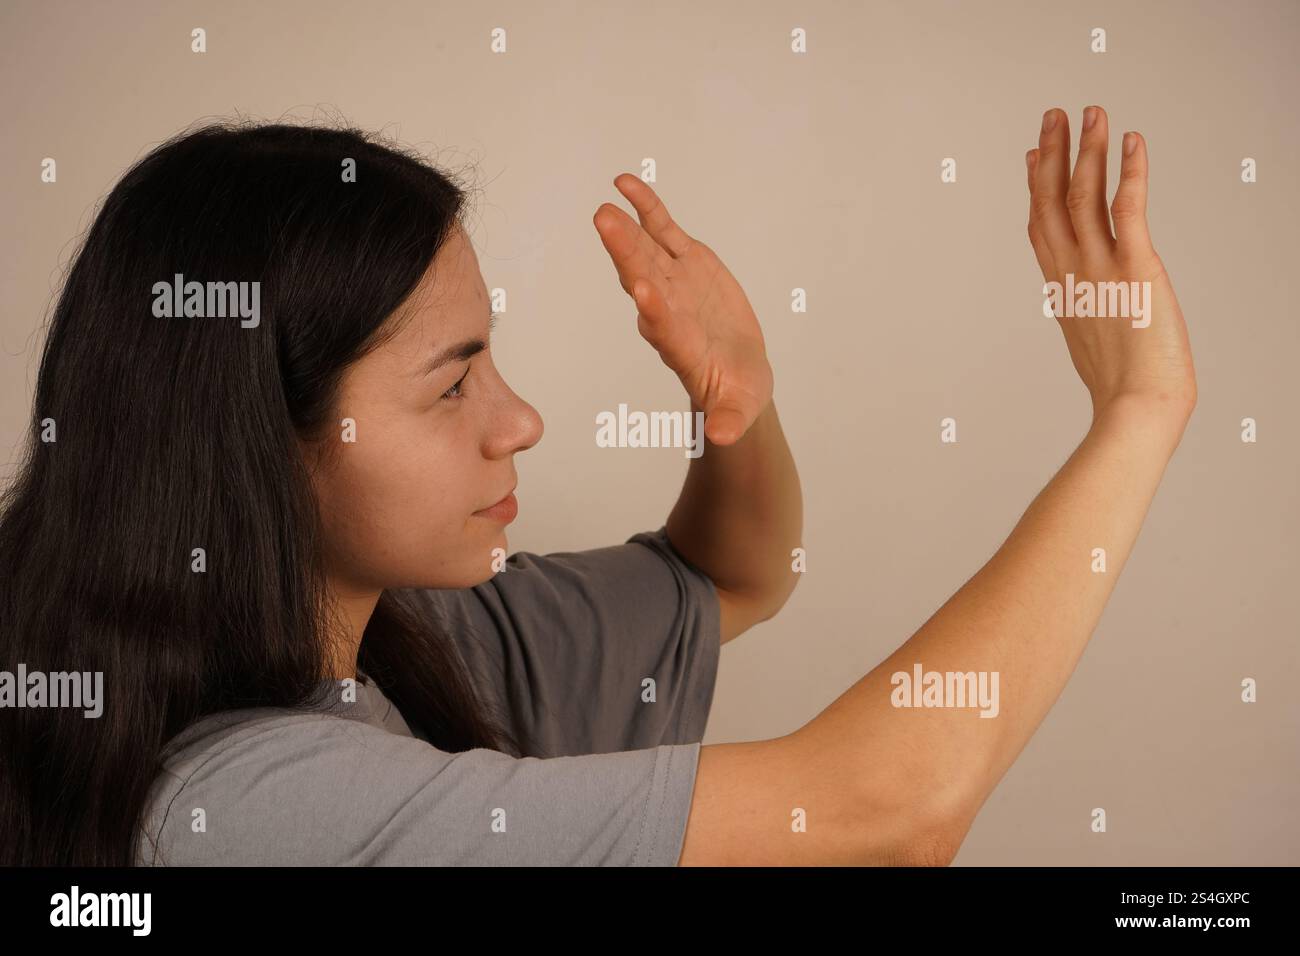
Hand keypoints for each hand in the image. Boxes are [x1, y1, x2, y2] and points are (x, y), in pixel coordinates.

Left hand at [593, 175, 772, 445]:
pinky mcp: (687, 263)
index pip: (663, 327)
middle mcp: (668, 311)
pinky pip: (662, 231)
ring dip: (627, 227)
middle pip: (644, 279)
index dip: (654, 310)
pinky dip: (645, 208)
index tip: (642, 291)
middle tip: (604, 223)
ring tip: (608, 202)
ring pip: (647, 250)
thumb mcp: (738, 412)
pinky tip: (625, 184)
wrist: (735, 374)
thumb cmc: (736, 396)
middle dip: (625, 253)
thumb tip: (724, 436)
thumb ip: (728, 421)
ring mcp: (674, 283)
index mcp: (681, 346)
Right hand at [1027, 106, 1196, 423]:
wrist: (1136, 405)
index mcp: (1063, 289)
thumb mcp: (1094, 344)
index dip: (1033, 187)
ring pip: (1083, 195)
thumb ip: (1091, 316)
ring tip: (1089, 113)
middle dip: (1050, 153)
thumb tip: (1092, 313)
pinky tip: (1131, 141)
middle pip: (1051, 200)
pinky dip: (1128, 170)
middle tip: (1053, 115)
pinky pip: (1127, 208)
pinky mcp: (1135, 267)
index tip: (1031, 154)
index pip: (1041, 225)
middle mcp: (1074, 272)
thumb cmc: (1123, 389)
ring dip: (1084, 149)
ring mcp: (1100, 268)